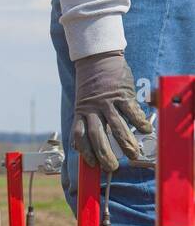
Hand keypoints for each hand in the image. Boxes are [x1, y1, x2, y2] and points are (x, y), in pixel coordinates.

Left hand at [71, 51, 150, 171]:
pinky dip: (139, 122)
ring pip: (116, 126)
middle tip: (112, 167)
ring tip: (133, 154)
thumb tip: (82, 145)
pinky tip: (146, 131)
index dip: (85, 151)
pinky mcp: (121, 94)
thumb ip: (85, 121)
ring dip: (125, 143)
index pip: (79, 135)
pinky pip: (131, 111)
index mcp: (81, 112)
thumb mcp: (82, 103)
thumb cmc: (91, 84)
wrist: (97, 58)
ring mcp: (107, 101)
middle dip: (104, 154)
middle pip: (97, 135)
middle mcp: (92, 108)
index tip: (92, 163)